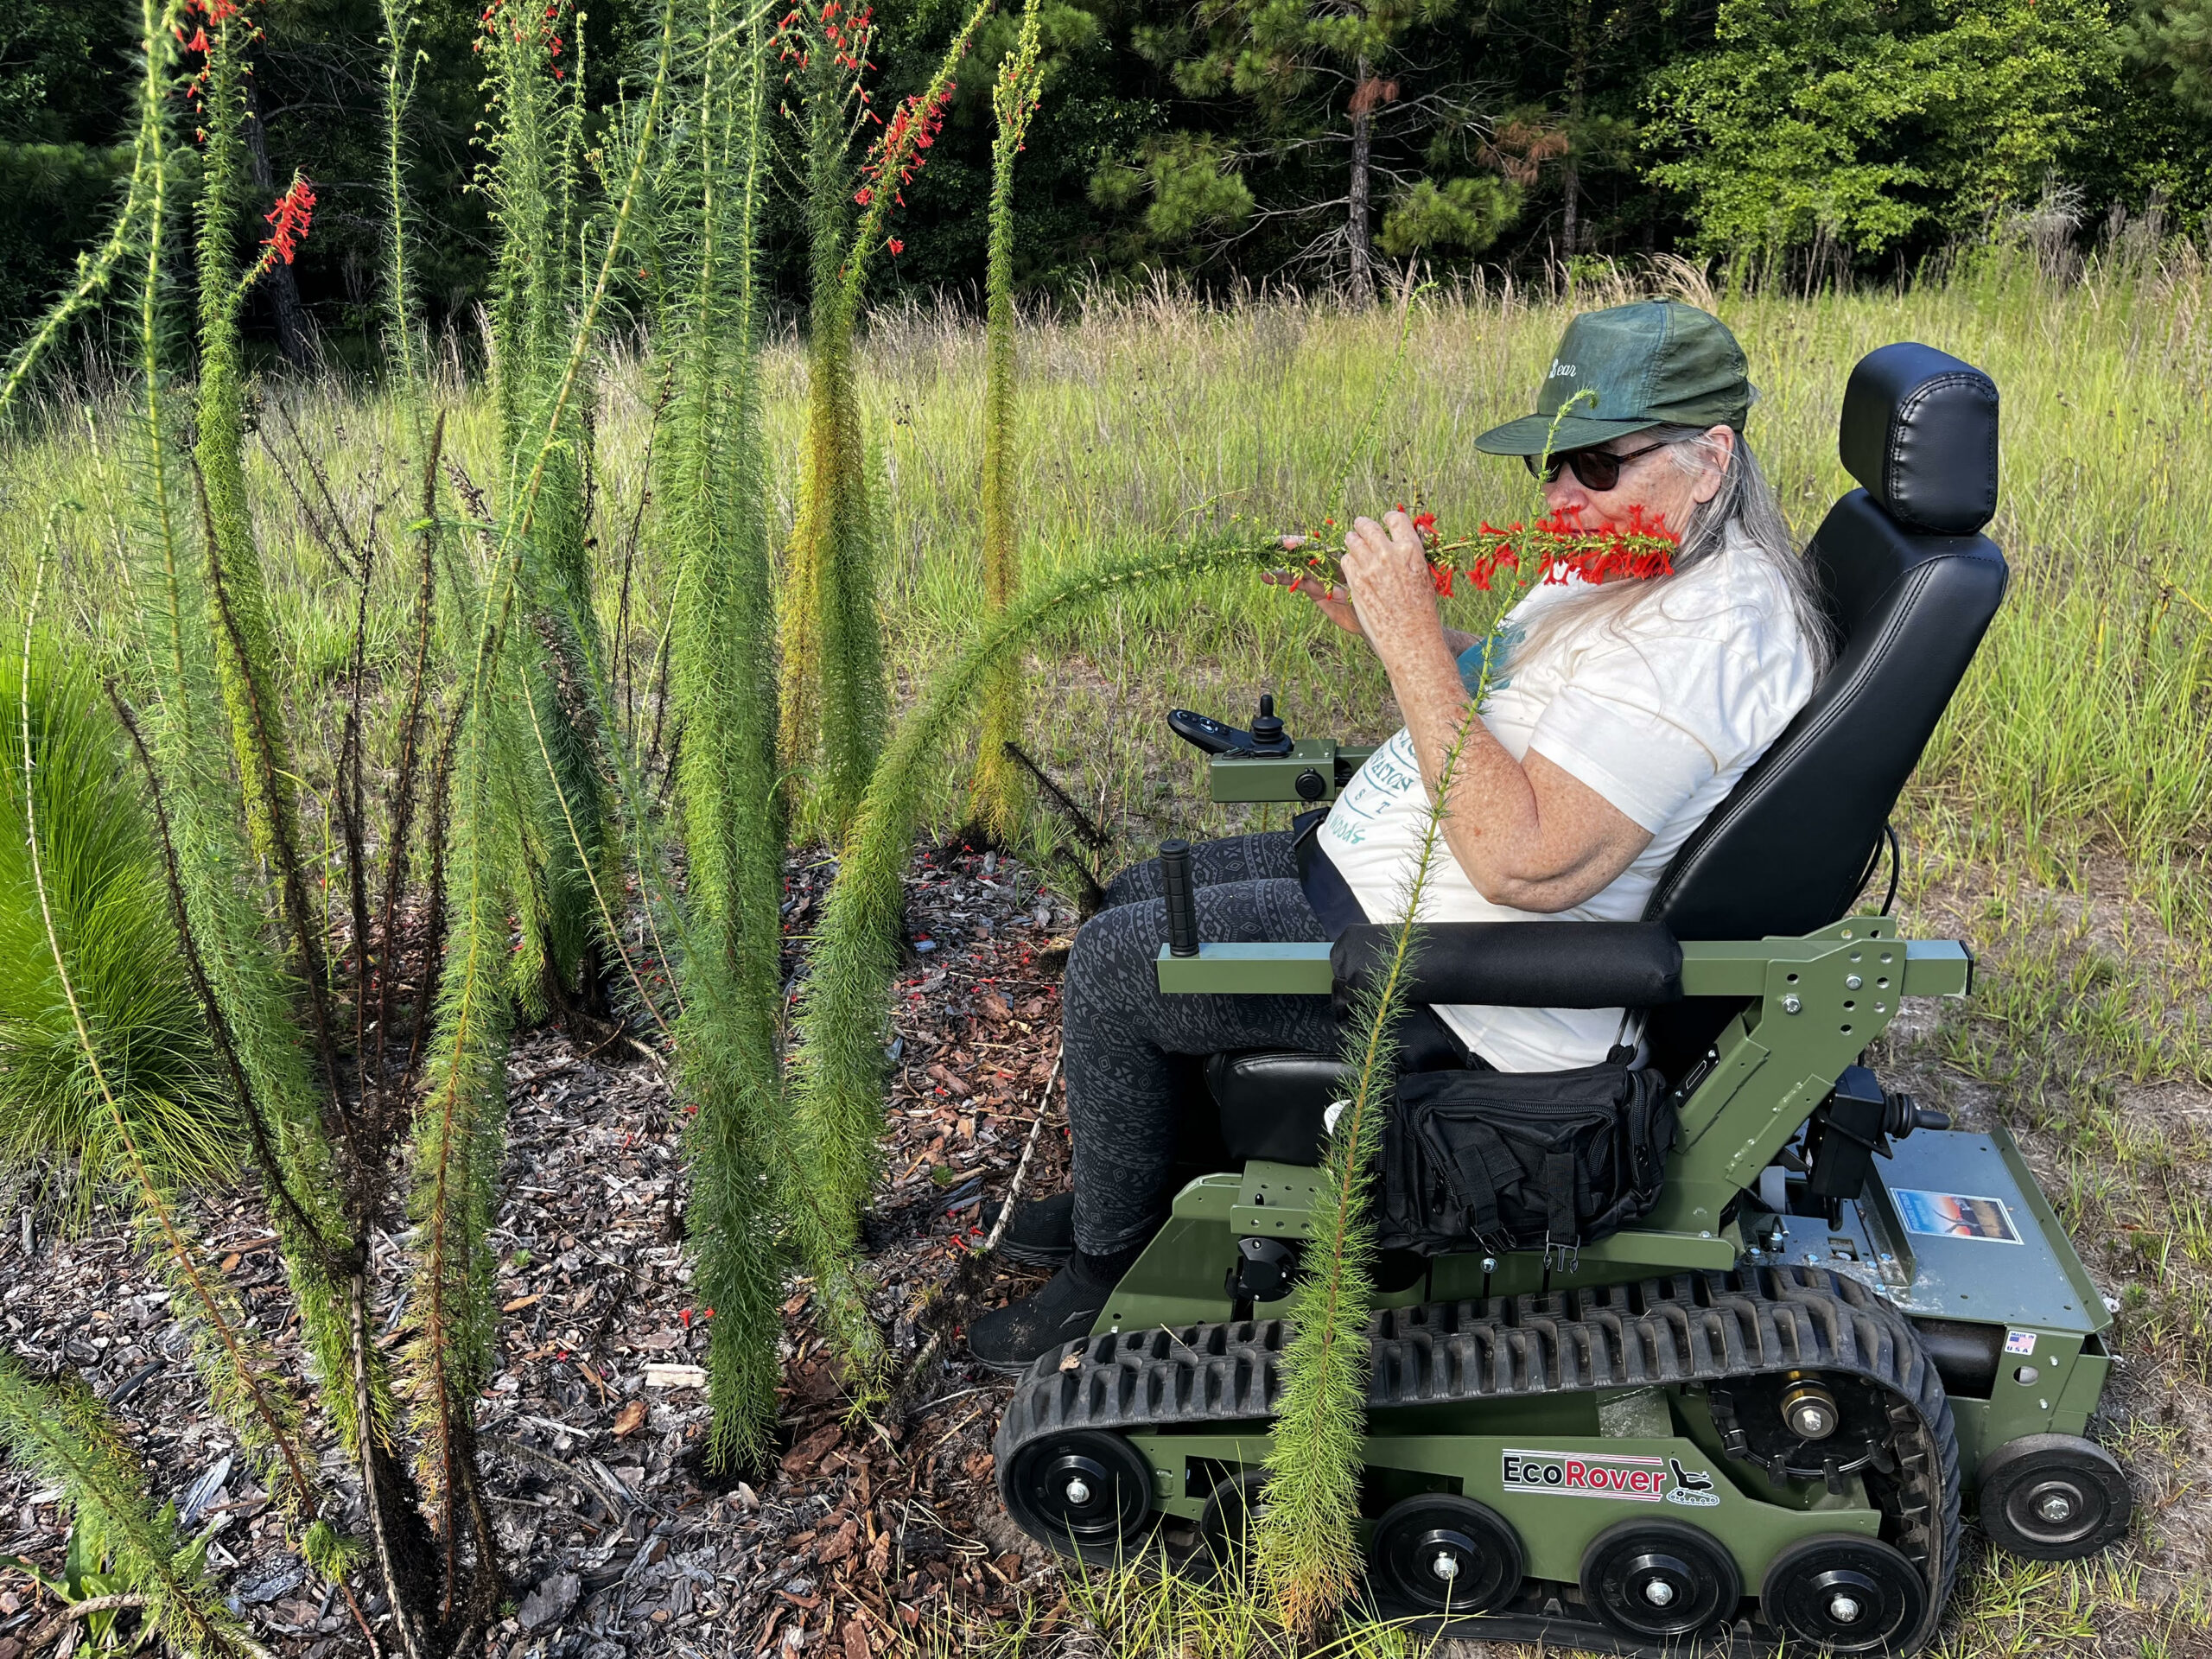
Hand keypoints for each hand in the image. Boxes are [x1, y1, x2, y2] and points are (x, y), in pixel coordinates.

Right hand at [1265, 535, 1364, 638]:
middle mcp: (1328, 565)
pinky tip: (1266, 576)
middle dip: (1290, 549)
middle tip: (1274, 545)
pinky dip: (1282, 579)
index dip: (1303, 545)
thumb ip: (1348, 593)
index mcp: (1341, 559)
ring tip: (1264, 564)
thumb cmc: (1374, 601)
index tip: (1289, 544)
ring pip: (1298, 567)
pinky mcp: (1314, 589)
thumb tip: (1337, 594)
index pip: (1319, 548)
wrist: (1373, 616)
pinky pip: (1296, 582)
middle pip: (1306, 553)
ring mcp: (1320, 576)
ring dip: (1282, 565)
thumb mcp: (1362, 596)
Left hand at [1340, 509, 1441, 661]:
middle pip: (1369, 527)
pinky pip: (1346, 560)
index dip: (1388, 518)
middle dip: (1363, 525)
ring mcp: (1370, 567)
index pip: (1395, 519)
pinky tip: (1352, 565)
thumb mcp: (1424, 574)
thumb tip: (1412, 532)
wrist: (1409, 635)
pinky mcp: (1356, 580)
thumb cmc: (1421, 608)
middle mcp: (1389, 554)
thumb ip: (1414, 552)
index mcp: (1411, 550)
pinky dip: (1348, 560)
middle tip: (1360, 526)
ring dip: (1352, 540)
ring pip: (1352, 541)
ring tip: (1353, 542)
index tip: (1384, 521)